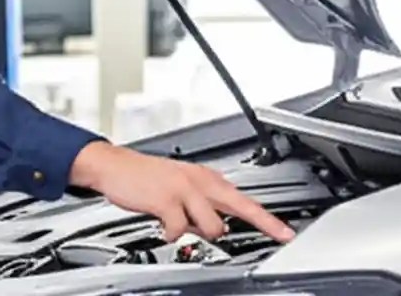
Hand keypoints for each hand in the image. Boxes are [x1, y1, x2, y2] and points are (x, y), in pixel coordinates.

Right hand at [69, 141, 295, 242]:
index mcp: (205, 177)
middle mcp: (200, 181)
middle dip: (250, 225)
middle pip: (240, 208)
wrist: (114, 166)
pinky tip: (162, 224)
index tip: (285, 234)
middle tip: (267, 235)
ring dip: (196, 231)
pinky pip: (180, 230)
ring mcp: (184, 189)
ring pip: (212, 226)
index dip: (268, 220)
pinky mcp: (166, 199)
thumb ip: (200, 206)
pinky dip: (171, 233)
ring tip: (178, 222)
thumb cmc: (146, 178)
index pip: (244, 200)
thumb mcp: (180, 186)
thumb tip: (213, 229)